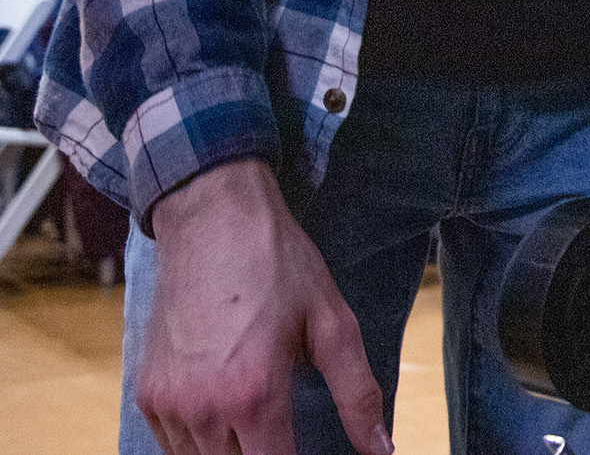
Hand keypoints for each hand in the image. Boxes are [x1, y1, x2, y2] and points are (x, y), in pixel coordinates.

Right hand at [139, 159, 388, 454]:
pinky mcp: (146, 394)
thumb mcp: (333, 322)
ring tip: (263, 427)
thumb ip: (358, 393)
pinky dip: (200, 445)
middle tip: (288, 433)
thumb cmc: (279, 266)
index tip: (313, 451)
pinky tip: (228, 420)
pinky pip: (172, 446)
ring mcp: (167, 404)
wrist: (212, 219)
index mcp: (253, 395)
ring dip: (233, 453)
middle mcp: (202, 409)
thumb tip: (382, 449)